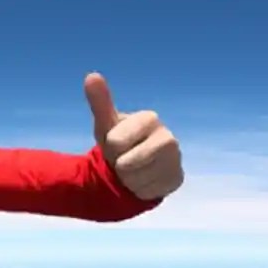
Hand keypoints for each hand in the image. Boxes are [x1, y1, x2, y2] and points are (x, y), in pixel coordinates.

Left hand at [85, 72, 183, 199]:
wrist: (134, 167)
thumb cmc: (119, 142)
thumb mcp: (106, 124)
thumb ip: (100, 102)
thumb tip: (91, 75)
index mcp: (149, 118)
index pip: (116, 141)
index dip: (111, 148)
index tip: (118, 143)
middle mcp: (168, 137)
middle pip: (126, 164)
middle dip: (120, 165)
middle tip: (126, 158)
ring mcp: (175, 159)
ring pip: (136, 180)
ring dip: (129, 179)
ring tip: (135, 169)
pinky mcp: (176, 178)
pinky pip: (147, 192)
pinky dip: (140, 190)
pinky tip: (145, 179)